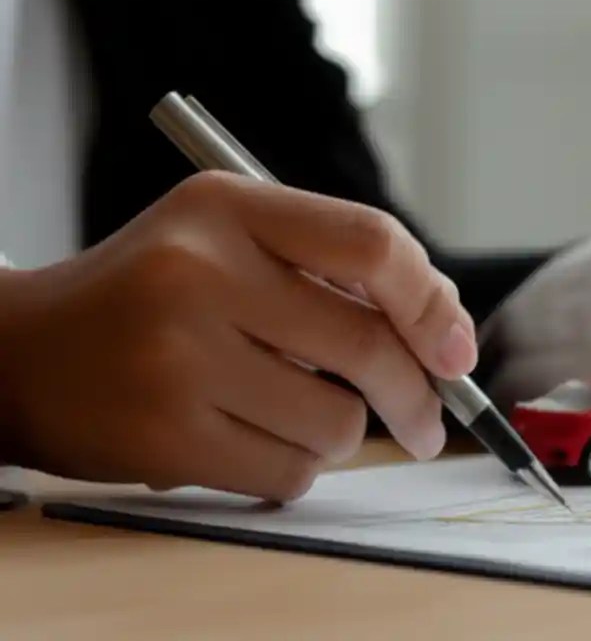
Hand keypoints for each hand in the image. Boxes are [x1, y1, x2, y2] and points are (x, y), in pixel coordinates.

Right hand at [0, 172, 474, 499]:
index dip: (432, 303)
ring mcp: (177, 358)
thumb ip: (333, 267)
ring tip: (292, 412)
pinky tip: (253, 440)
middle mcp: (200, 273)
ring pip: (337, 422)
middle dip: (418, 396)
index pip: (372, 244)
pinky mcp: (163, 436)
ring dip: (341, 432)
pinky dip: (295, 468)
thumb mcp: (231, 240)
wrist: (24, 354)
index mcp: (228, 208)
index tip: (456, 351)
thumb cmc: (155, 293)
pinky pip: (290, 473)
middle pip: (369, 346)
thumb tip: (448, 330)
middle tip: (428, 422)